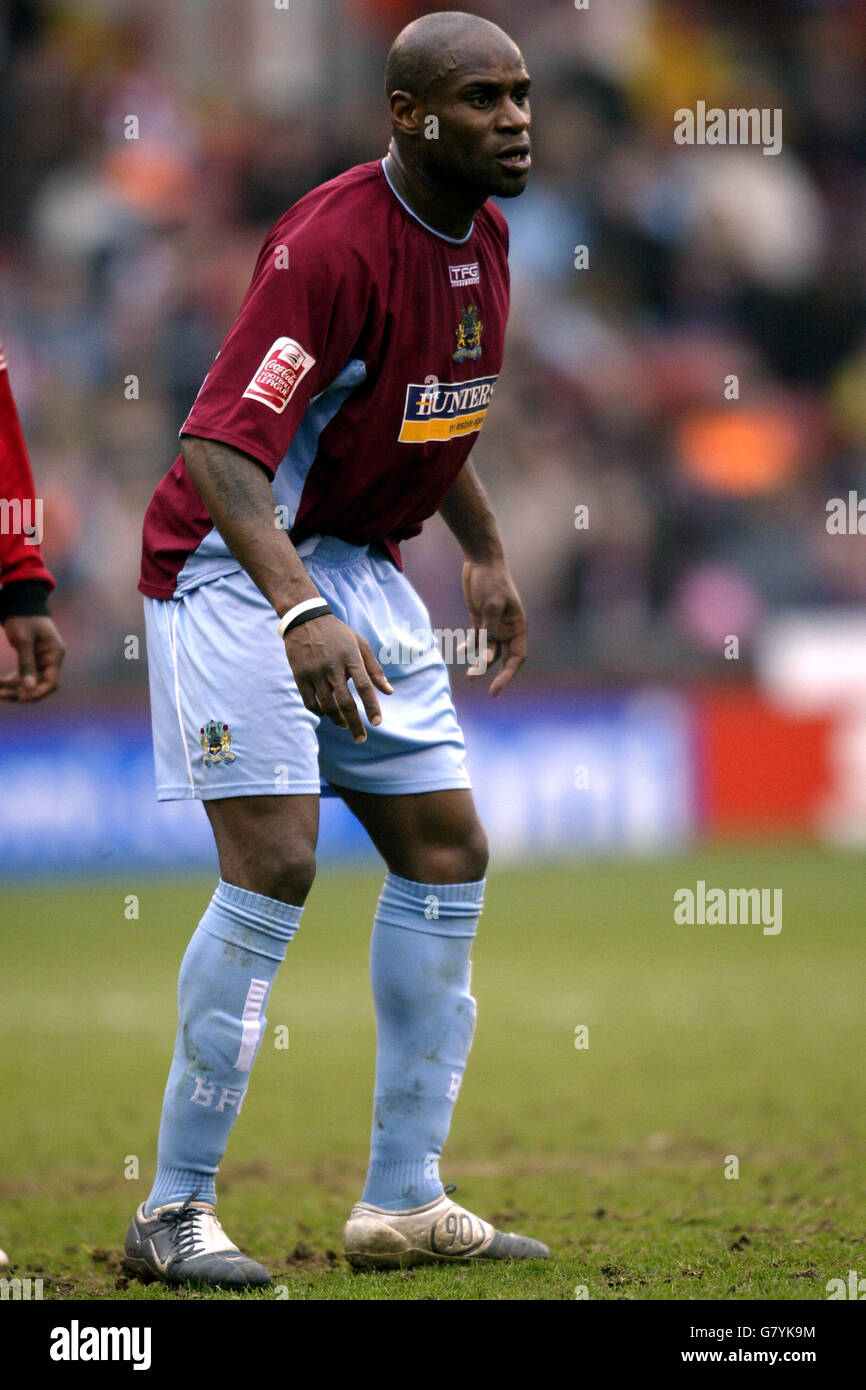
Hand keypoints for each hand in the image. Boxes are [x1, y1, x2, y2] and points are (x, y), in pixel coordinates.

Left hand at [0, 615, 65, 701]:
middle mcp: (51, 660)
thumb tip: (28, 689)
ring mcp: (42, 660)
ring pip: (29, 682)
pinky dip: (12, 680)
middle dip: (21, 693)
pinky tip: (0, 683)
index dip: (37, 693)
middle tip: (2, 695)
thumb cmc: (24, 618)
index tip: (21, 698)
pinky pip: (23, 674)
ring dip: (14, 688)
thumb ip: (26, 665)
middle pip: (39, 685)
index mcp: (54, 655)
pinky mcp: (32, 658)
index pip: (51, 682)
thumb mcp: (23, 641)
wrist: (21, 601)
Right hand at [284, 613, 392, 741]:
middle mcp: (332, 666)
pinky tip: (327, 713)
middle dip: (354, 724)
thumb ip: (375, 669)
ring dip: (338, 720)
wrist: (304, 620)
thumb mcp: (360, 645)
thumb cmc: (338, 634)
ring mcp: (314, 672)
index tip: (377, 723)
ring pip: (327, 705)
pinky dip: (320, 712)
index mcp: (350, 657)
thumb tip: (389, 692)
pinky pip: (310, 702)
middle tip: (361, 738)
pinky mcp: (300, 676)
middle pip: (345, 702)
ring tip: (345, 725)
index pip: (364, 686)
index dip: (372, 706)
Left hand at [460, 560, 526, 695]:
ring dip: (479, 663)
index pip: (517, 658)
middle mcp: (509, 629)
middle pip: (504, 658)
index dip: (508, 676)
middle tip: (485, 689)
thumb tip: (485, 659)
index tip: (495, 690)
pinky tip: (460, 652)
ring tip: (469, 676)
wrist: (482, 560)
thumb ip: (488, 633)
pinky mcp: (481, 619)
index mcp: (518, 626)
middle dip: (494, 674)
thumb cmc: (491, 581)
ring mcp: (495, 625)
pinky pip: (477, 640)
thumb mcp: (490, 607)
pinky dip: (470, 647)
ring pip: (488, 651)